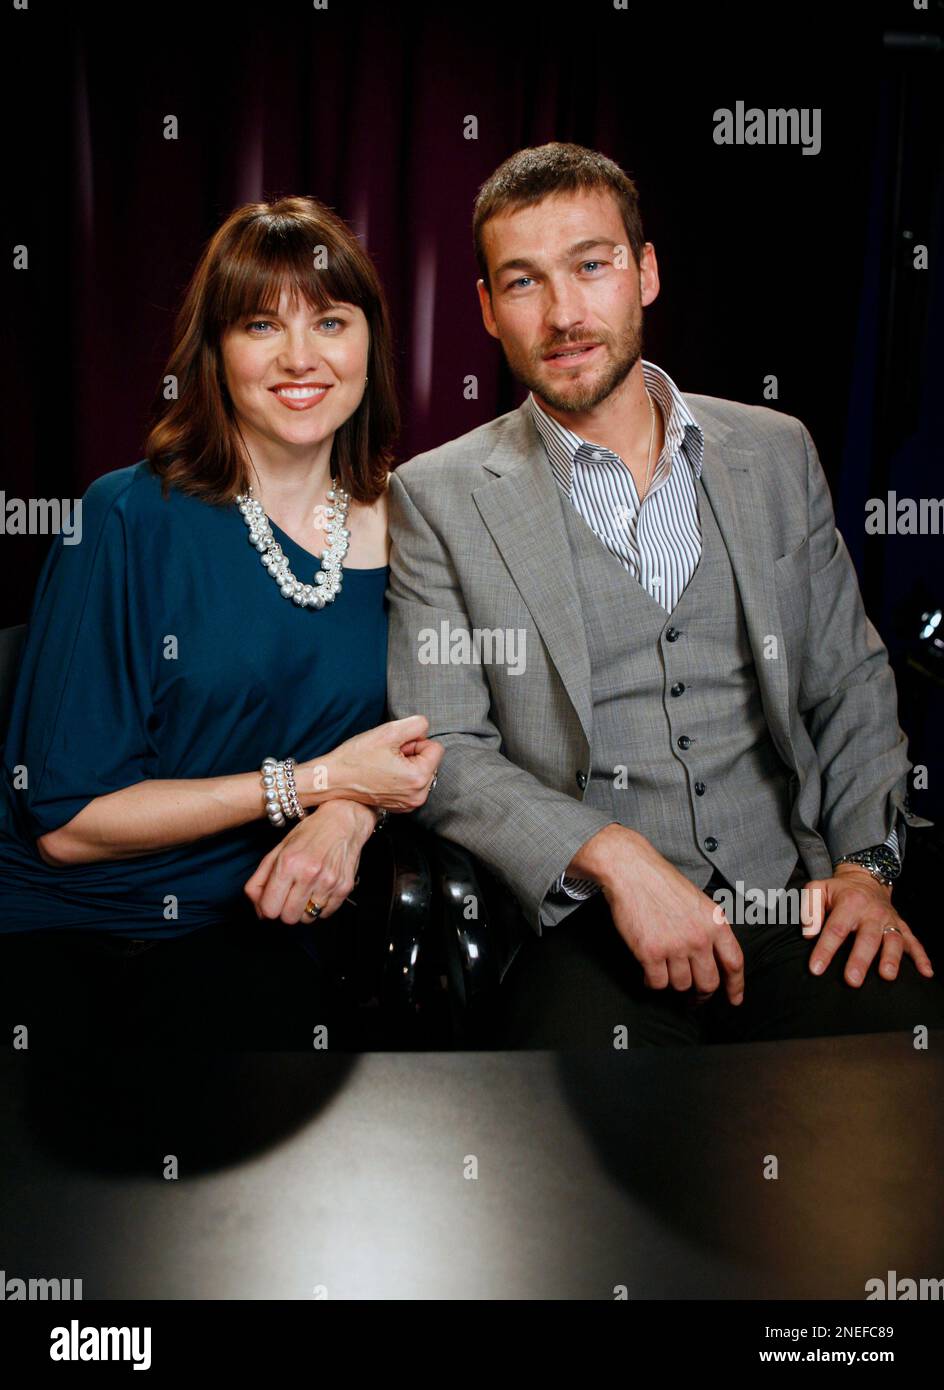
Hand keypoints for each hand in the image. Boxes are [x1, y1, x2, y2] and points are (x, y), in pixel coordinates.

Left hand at [244, 799, 375, 923]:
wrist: (343, 820)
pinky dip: (320, 906)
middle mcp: (309, 874)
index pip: (270, 909)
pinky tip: (320, 889)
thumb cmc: (308, 834)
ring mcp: (329, 882)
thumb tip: (259, 911)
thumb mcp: (277, 851)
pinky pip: (325, 914)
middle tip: (290, 895)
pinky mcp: (344, 888)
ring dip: (304, 909)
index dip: (268, 908)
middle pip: (288, 918)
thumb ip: (260, 880)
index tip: (273, 899)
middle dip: (286, 910)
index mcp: (288, 864)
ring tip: (307, 890)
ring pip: (307, 919)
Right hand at [299, 714, 444, 811]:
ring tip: (384, 766)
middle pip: (430, 761)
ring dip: (407, 765)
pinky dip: (402, 777)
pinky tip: (383, 775)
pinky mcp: (402, 807)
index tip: (395, 747)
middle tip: (387, 756)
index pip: (435, 748)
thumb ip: (417, 725)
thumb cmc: (356, 758)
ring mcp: (410, 804)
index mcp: (419, 777)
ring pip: (421, 772)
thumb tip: (425, 731)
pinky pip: (412, 784)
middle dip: (412, 754)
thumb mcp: (389, 731)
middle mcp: (419, 795)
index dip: (415, 742)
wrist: (334, 780)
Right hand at [591, 825, 744, 1005]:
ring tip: (666, 971)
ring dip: (673, 983)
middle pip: (708, 983)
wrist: (632, 871)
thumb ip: (709, 929)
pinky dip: (652, 982)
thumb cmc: (662, 883)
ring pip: (681, 985)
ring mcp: (674, 947)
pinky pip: (657, 983)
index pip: (734, 963)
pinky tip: (649, 972)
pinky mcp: (650, 953)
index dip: (735, 986)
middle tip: (694, 997)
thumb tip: (712, 959)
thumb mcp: (698, 902)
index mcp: (715, 923)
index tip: (734, 1000)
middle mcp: (699, 938)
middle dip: (701, 994)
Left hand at [800, 863, 933, 985]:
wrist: (866, 880)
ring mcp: (889, 921)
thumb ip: (810, 909)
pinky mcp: (901, 927)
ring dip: (891, 959)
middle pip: (867, 938)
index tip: (816, 969)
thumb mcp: (818, 890)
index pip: (835, 929)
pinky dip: (921, 958)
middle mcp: (872, 913)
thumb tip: (808, 933)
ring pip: (893, 941)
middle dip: (860, 959)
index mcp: (850, 903)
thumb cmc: (838, 891)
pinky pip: (914, 943)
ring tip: (886, 976)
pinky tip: (926, 973)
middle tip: (852, 980)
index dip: (825, 949)